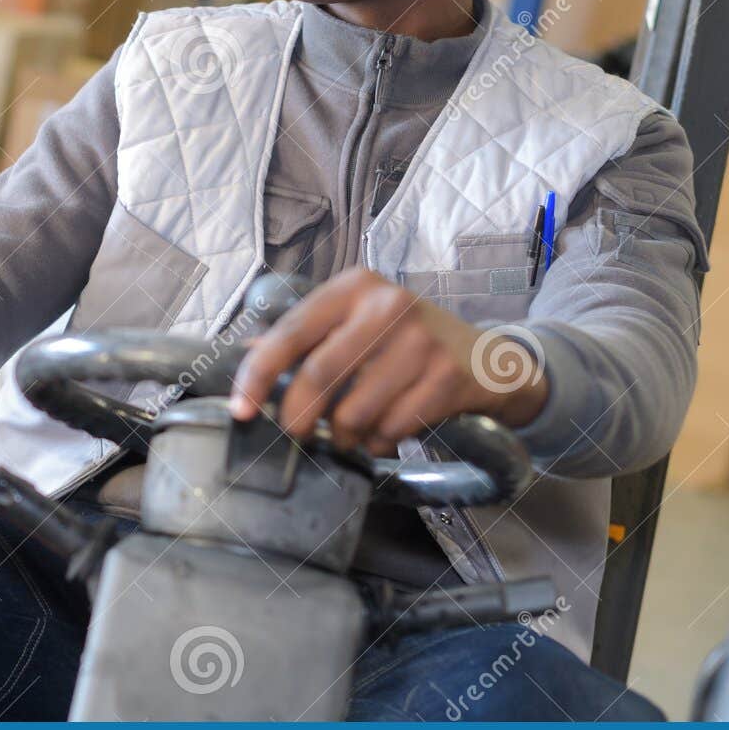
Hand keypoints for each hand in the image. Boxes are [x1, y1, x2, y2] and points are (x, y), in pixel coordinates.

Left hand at [228, 267, 548, 455]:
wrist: (488, 360)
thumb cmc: (407, 341)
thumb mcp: (357, 323)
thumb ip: (305, 336)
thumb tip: (247, 355)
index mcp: (355, 287)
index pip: (291, 333)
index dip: (257, 375)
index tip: (240, 410)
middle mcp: (388, 305)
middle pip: (319, 376)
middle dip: (298, 417)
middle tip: (296, 433)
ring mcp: (422, 341)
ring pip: (354, 411)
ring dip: (342, 436)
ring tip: (348, 433)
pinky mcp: (446, 377)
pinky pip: (390, 428)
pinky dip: (377, 442)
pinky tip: (383, 433)